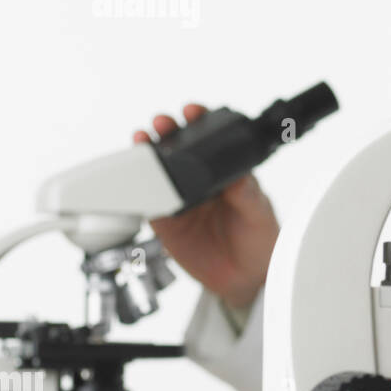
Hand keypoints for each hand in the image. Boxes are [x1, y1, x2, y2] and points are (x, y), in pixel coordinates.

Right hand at [134, 104, 278, 308]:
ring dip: (147, 154)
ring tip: (143, 141)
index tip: (193, 111)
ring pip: (158, 171)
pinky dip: (136, 191)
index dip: (200, 121)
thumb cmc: (259, 240)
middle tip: (163, 123)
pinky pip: (147, 203)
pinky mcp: (165, 221)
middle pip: (178, 148)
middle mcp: (200, 181)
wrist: (246, 279)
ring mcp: (181, 199)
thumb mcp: (260, 215)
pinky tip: (131, 180)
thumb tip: (239, 179)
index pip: (211, 140)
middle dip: (168, 130)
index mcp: (225, 172)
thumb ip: (249, 197)